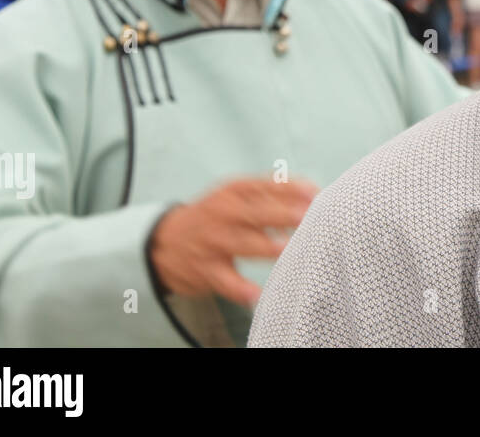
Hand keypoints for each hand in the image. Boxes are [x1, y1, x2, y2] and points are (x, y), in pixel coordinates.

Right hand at [148, 177, 318, 306]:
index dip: (291, 189)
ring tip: (285, 249)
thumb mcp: (236, 195)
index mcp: (233, 191)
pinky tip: (257, 294)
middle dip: (281, 215)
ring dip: (265, 247)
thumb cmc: (216, 215)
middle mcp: (222, 213)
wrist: (165, 242)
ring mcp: (213, 242)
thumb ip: (272, 192)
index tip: (315, 194)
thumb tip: (312, 193)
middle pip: (255, 213)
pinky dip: (241, 289)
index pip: (264, 185)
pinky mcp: (206, 269)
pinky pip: (226, 281)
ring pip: (242, 245)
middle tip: (305, 217)